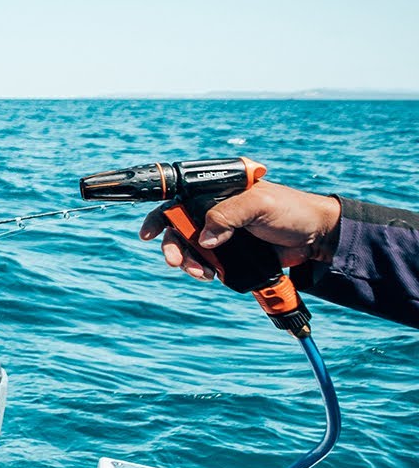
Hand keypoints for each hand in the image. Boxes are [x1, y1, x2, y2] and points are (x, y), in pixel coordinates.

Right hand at [139, 181, 341, 281]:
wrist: (317, 238)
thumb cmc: (292, 210)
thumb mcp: (259, 204)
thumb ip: (228, 215)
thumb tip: (204, 239)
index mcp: (218, 192)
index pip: (180, 199)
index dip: (161, 216)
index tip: (149, 233)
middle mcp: (214, 211)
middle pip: (178, 228)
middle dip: (173, 246)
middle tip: (177, 262)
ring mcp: (221, 233)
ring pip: (190, 248)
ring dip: (189, 262)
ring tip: (201, 273)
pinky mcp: (229, 253)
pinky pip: (206, 262)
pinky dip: (203, 270)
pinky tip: (211, 275)